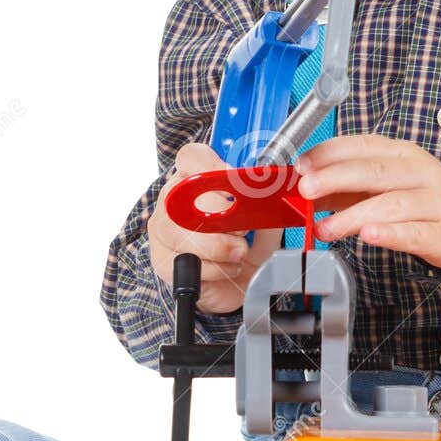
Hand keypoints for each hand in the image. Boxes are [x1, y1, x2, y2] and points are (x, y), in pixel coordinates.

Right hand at [147, 143, 281, 314]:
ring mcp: (164, 231)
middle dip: (220, 214)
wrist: (241, 282)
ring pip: (183, 233)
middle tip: (243, 229)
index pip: (191, 157)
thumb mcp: (264, 216)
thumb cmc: (249, 242)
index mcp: (195, 179)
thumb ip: (267, 199)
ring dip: (221, 247)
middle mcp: (174, 200)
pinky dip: (217, 270)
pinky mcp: (163, 262)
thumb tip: (277, 187)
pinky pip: (189, 263)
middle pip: (184, 195)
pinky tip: (227, 268)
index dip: (213, 167)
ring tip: (239, 251)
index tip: (234, 184)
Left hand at [296, 134, 440, 267]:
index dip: (329, 154)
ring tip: (326, 228)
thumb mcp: (380, 186)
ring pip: (391, 204)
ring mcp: (434, 200)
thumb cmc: (416, 199)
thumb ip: (343, 187)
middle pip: (374, 171)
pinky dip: (390, 234)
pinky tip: (369, 236)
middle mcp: (419, 171)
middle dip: (336, 178)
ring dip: (353, 216)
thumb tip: (303, 188)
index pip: (362, 146)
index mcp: (400, 152)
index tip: (302, 166)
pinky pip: (414, 232)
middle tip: (307, 190)